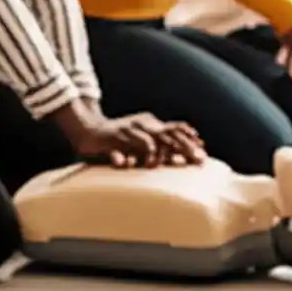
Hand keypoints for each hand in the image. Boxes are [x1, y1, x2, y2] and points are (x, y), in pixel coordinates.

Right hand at [52, 102, 205, 168]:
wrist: (87, 130)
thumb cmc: (117, 139)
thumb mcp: (140, 140)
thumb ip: (159, 147)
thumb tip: (183, 158)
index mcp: (150, 123)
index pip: (175, 128)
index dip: (190, 139)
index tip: (204, 152)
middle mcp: (141, 124)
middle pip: (168, 135)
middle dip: (185, 148)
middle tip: (197, 161)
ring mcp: (126, 130)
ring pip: (148, 142)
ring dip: (156, 156)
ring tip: (157, 167)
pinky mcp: (110, 139)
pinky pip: (119, 149)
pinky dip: (123, 157)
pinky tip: (127, 165)